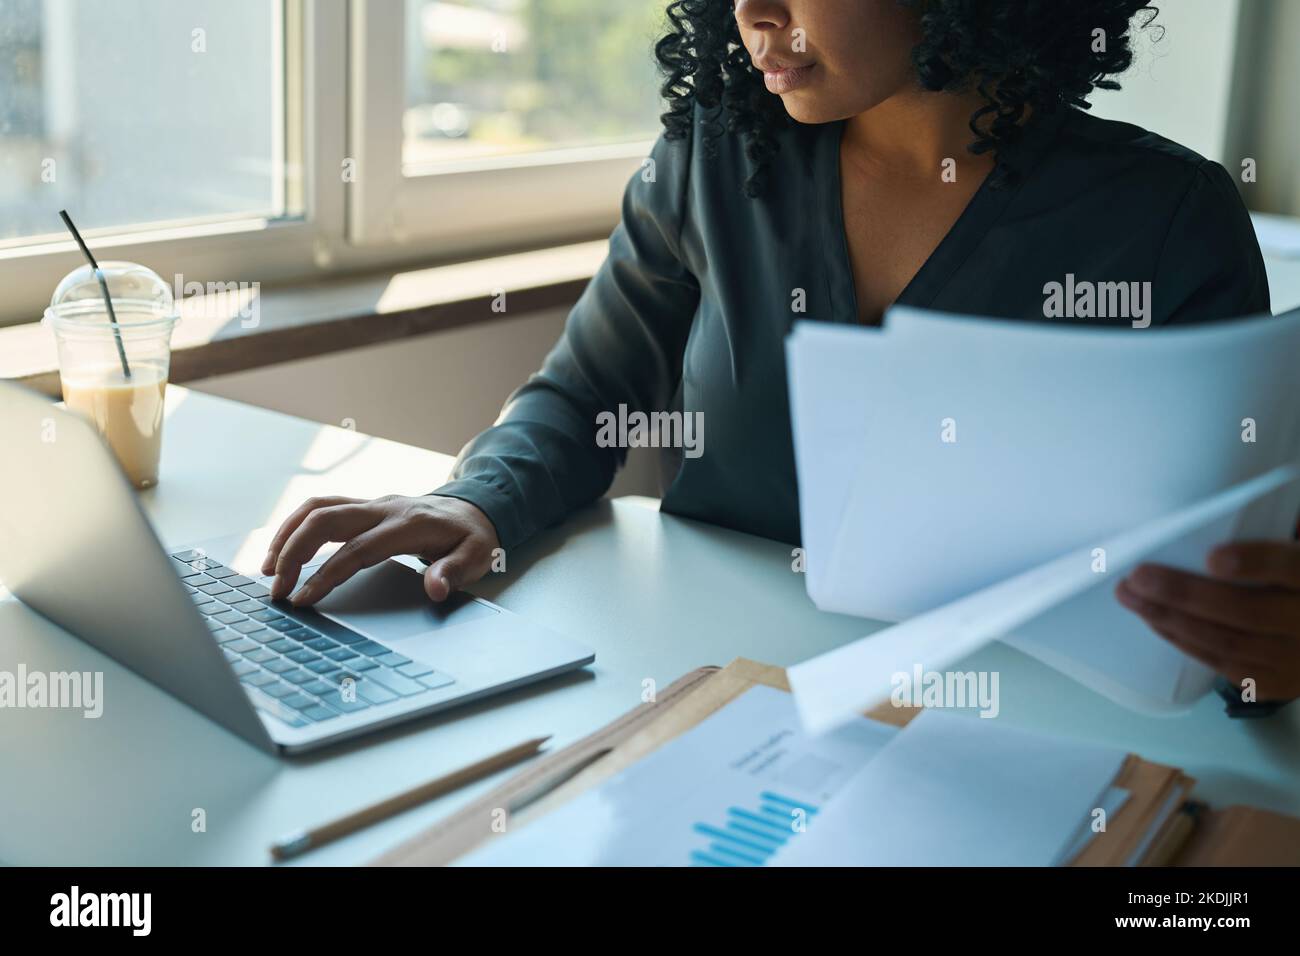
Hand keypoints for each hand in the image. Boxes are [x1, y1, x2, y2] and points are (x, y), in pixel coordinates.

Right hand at [260, 495, 500, 606]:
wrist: (475, 508)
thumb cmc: (472, 538)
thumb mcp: (477, 557)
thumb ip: (455, 572)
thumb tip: (434, 589)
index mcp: (409, 524)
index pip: (357, 550)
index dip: (326, 574)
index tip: (302, 599)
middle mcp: (384, 508)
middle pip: (326, 520)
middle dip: (293, 552)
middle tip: (275, 589)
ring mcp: (372, 504)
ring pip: (318, 508)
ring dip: (287, 535)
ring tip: (267, 568)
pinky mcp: (364, 506)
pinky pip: (323, 507)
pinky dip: (296, 524)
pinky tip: (283, 548)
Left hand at [1116, 540, 1299, 701]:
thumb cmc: (1287, 581)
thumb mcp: (1285, 556)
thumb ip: (1259, 541)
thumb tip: (1198, 528)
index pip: (1289, 567)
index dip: (1255, 563)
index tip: (1213, 557)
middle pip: (1246, 611)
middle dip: (1184, 594)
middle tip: (1138, 576)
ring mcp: (1294, 660)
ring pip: (1226, 642)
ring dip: (1169, 618)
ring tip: (1130, 595)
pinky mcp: (1272, 683)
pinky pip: (1220, 662)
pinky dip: (1181, 639)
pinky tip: (1152, 618)